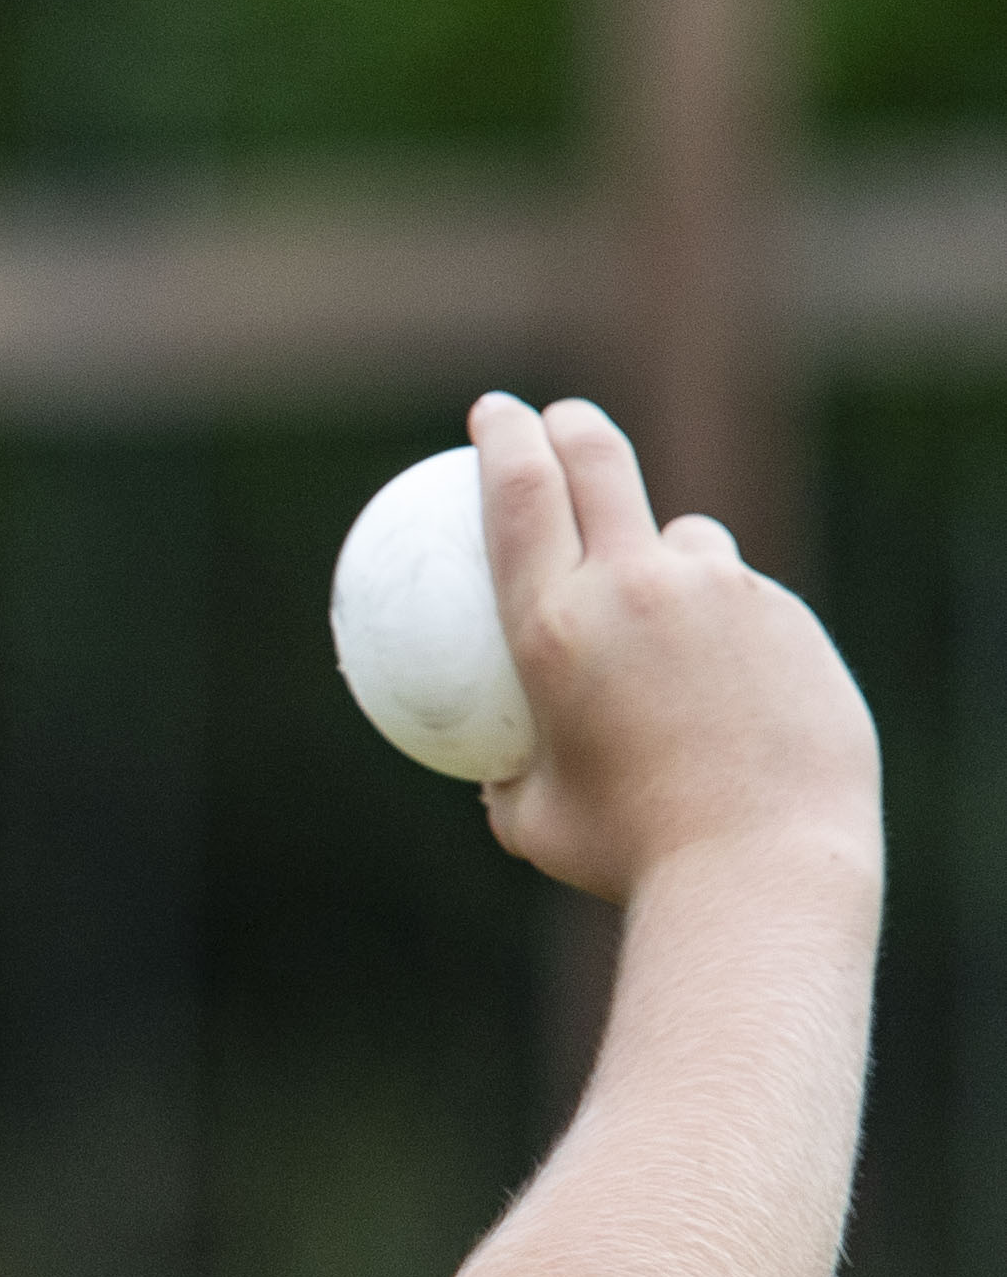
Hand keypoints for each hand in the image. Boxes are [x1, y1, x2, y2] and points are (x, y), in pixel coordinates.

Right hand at [475, 391, 880, 906]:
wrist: (760, 862)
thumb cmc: (628, 855)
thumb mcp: (533, 821)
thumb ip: (511, 771)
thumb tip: (496, 761)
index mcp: (555, 628)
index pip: (520, 490)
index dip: (503, 435)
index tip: (492, 414)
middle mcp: (639, 589)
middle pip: (602, 461)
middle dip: (570, 426)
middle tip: (558, 423)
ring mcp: (724, 595)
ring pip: (685, 537)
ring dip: (661, 551)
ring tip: (657, 613)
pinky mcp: (785, 618)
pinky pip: (741, 600)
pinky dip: (719, 625)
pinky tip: (724, 689)